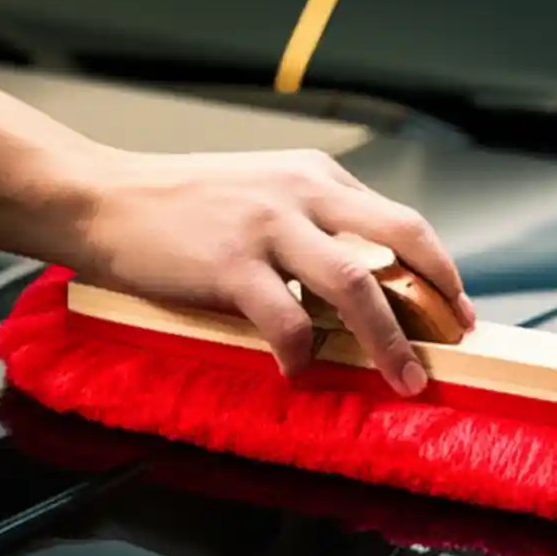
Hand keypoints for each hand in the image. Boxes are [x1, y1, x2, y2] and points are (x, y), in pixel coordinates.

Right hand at [66, 147, 475, 396]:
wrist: (102, 199)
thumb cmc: (178, 203)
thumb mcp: (260, 191)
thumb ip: (309, 223)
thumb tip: (355, 282)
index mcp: (315, 177)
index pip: (399, 220)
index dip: (438, 266)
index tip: (454, 305)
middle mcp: (301, 193)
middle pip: (399, 242)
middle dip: (437, 297)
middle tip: (451, 340)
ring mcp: (267, 227)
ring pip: (355, 285)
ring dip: (388, 340)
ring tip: (402, 378)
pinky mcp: (230, 265)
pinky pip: (286, 321)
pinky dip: (302, 356)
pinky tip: (299, 373)